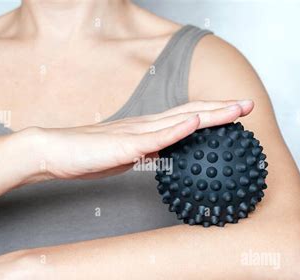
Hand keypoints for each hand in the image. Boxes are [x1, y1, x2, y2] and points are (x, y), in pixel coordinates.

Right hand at [33, 100, 253, 179]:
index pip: (185, 117)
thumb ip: (144, 152)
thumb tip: (163, 153)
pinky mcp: (122, 144)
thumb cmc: (84, 155)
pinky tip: (196, 123)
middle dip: (221, 108)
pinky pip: (154, 137)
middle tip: (248, 104)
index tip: (235, 114)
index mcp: (145, 129)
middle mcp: (144, 125)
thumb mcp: (124, 155)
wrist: (52, 151)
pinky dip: (177, 129)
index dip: (212, 114)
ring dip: (209, 114)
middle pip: (190, 112)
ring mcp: (134, 132)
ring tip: (235, 108)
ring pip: (178, 120)